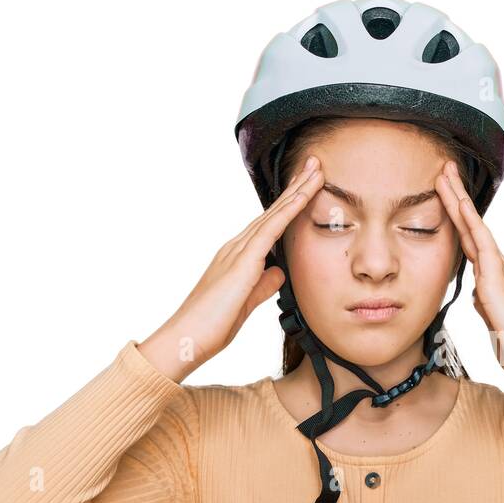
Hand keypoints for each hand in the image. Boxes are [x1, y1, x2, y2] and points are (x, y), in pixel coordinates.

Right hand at [140, 155, 323, 381]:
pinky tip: (302, 197)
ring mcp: (237, 251)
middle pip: (273, 211)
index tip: (310, 185)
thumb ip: (264, 284)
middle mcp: (236, 246)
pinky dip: (287, 212)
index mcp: (239, 256)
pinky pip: (268, 231)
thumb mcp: (247, 301)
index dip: (291, 203)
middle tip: (315, 163)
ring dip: (296, 191)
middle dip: (296, 186)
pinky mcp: (241, 262)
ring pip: (273, 214)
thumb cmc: (213, 325)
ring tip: (315, 170)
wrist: (187, 338)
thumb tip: (280, 271)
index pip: (271, 224)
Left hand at [434, 160, 503, 400]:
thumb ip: (484, 303)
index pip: (468, 239)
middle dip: (456, 196)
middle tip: (443, 169)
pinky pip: (482, 246)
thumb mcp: (493, 319)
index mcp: (492, 275)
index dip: (455, 214)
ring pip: (475, 228)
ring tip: (446, 176)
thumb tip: (476, 294)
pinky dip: (471, 224)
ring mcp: (498, 271)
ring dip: (459, 201)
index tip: (443, 191)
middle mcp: (497, 266)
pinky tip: (461, 206)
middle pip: (470, 225)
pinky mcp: (496, 282)